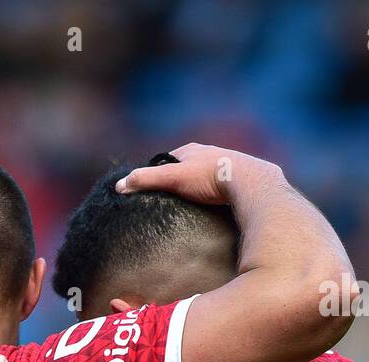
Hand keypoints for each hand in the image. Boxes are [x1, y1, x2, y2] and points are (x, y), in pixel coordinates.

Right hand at [115, 143, 282, 204]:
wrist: (249, 181)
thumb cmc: (209, 177)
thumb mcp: (173, 178)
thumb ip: (146, 180)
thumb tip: (118, 185)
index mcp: (191, 149)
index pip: (166, 161)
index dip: (157, 175)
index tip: (152, 191)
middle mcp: (208, 152)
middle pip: (186, 168)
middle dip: (178, 182)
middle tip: (171, 201)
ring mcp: (225, 164)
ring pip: (204, 177)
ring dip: (198, 188)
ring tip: (192, 205)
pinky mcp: (239, 178)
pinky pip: (220, 186)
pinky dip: (214, 194)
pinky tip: (213, 205)